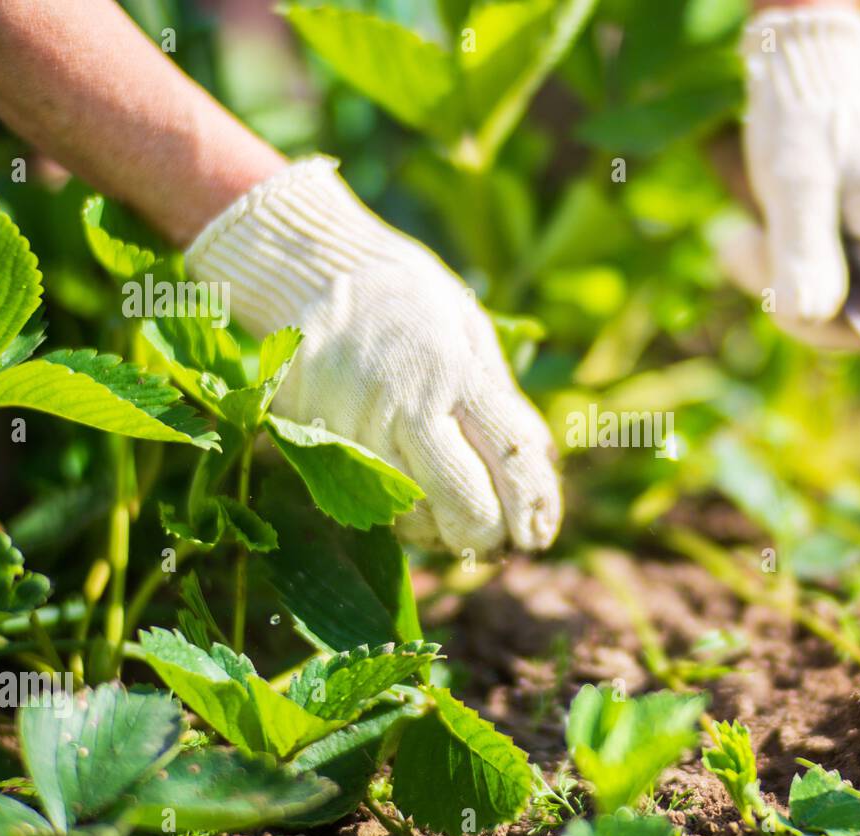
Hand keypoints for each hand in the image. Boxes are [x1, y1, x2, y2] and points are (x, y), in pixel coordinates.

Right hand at [186, 157, 561, 556]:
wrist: (317, 273)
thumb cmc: (411, 299)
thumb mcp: (471, 332)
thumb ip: (503, 402)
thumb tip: (542, 461)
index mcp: (454, 372)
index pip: (509, 456)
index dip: (532, 504)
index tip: (542, 533)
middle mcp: (405, 406)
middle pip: (464, 502)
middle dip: (491, 532)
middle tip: (504, 538)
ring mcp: (357, 428)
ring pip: (414, 515)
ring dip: (446, 532)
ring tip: (462, 524)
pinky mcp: (319, 441)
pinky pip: (370, 502)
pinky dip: (404, 517)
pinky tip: (422, 510)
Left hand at [719, 5, 859, 373]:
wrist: (800, 80)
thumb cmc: (802, 121)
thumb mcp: (792, 179)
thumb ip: (802, 247)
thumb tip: (810, 315)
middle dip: (799, 307)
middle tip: (741, 252)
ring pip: (837, 309)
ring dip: (778, 285)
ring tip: (738, 238)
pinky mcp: (858, 254)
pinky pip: (822, 288)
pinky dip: (780, 274)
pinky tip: (747, 236)